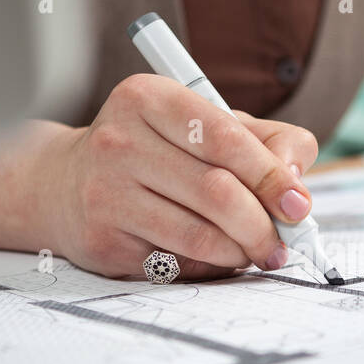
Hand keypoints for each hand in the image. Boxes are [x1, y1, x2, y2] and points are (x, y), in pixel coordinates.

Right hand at [38, 74, 317, 277]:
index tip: (298, 205)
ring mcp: (105, 192)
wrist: (66, 185)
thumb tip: (297, 186)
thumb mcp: (207, 125)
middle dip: (262, 224)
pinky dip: (209, 265)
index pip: (225, 137)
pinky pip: (176, 262)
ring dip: (241, 251)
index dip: (271, 176)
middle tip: (282, 242)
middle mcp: (120, 140)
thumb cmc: (155, 151)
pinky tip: (215, 256)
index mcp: (149, 98)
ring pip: (199, 234)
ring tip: (255, 251)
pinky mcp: (103, 239)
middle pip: (216, 191)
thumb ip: (267, 141)